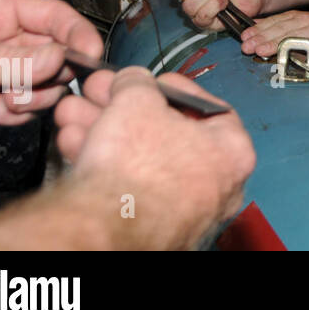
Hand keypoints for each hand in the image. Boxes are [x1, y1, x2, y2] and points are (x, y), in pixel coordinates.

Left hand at [0, 0, 102, 131]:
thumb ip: (13, 58)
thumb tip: (60, 61)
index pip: (53, 15)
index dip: (76, 34)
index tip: (91, 57)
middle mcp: (3, 39)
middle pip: (54, 53)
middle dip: (52, 74)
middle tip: (40, 87)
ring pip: (42, 84)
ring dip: (33, 97)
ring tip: (10, 102)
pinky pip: (22, 108)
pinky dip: (14, 115)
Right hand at [55, 67, 255, 249]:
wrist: (105, 227)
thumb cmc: (139, 164)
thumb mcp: (137, 99)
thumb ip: (138, 82)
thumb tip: (132, 80)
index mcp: (233, 152)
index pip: (209, 108)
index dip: (172, 88)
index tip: (148, 81)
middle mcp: (217, 186)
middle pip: (167, 133)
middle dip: (125, 108)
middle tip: (100, 94)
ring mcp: (184, 211)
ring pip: (142, 159)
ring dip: (106, 131)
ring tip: (75, 114)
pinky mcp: (150, 229)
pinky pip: (129, 187)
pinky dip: (104, 163)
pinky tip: (75, 144)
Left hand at [238, 11, 308, 66]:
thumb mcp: (307, 33)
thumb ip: (288, 34)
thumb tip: (263, 36)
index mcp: (299, 18)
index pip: (273, 21)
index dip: (257, 29)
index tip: (244, 36)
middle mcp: (305, 20)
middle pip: (277, 27)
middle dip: (259, 36)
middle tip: (245, 45)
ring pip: (288, 33)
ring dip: (271, 41)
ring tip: (257, 49)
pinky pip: (304, 42)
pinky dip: (291, 46)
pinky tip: (281, 52)